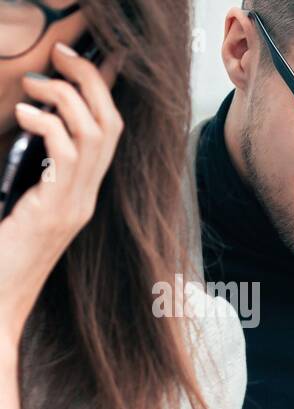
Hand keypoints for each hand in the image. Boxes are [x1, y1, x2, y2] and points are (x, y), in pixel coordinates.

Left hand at [0, 43, 122, 353]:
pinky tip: (24, 118)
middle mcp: (88, 196)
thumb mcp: (19, 200)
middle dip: (91, 80)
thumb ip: (30, 169)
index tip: (86, 58)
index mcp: (82, 192)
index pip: (110, 133)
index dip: (104, 91)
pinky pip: (66, 155)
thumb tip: (25, 127)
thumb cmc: (4, 252)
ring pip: (95, 134)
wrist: (2, 299)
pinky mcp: (57, 210)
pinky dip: (47, 125)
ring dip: (67, 98)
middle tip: (64, 54)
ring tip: (35, 86)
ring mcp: (76, 204)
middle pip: (112, 125)